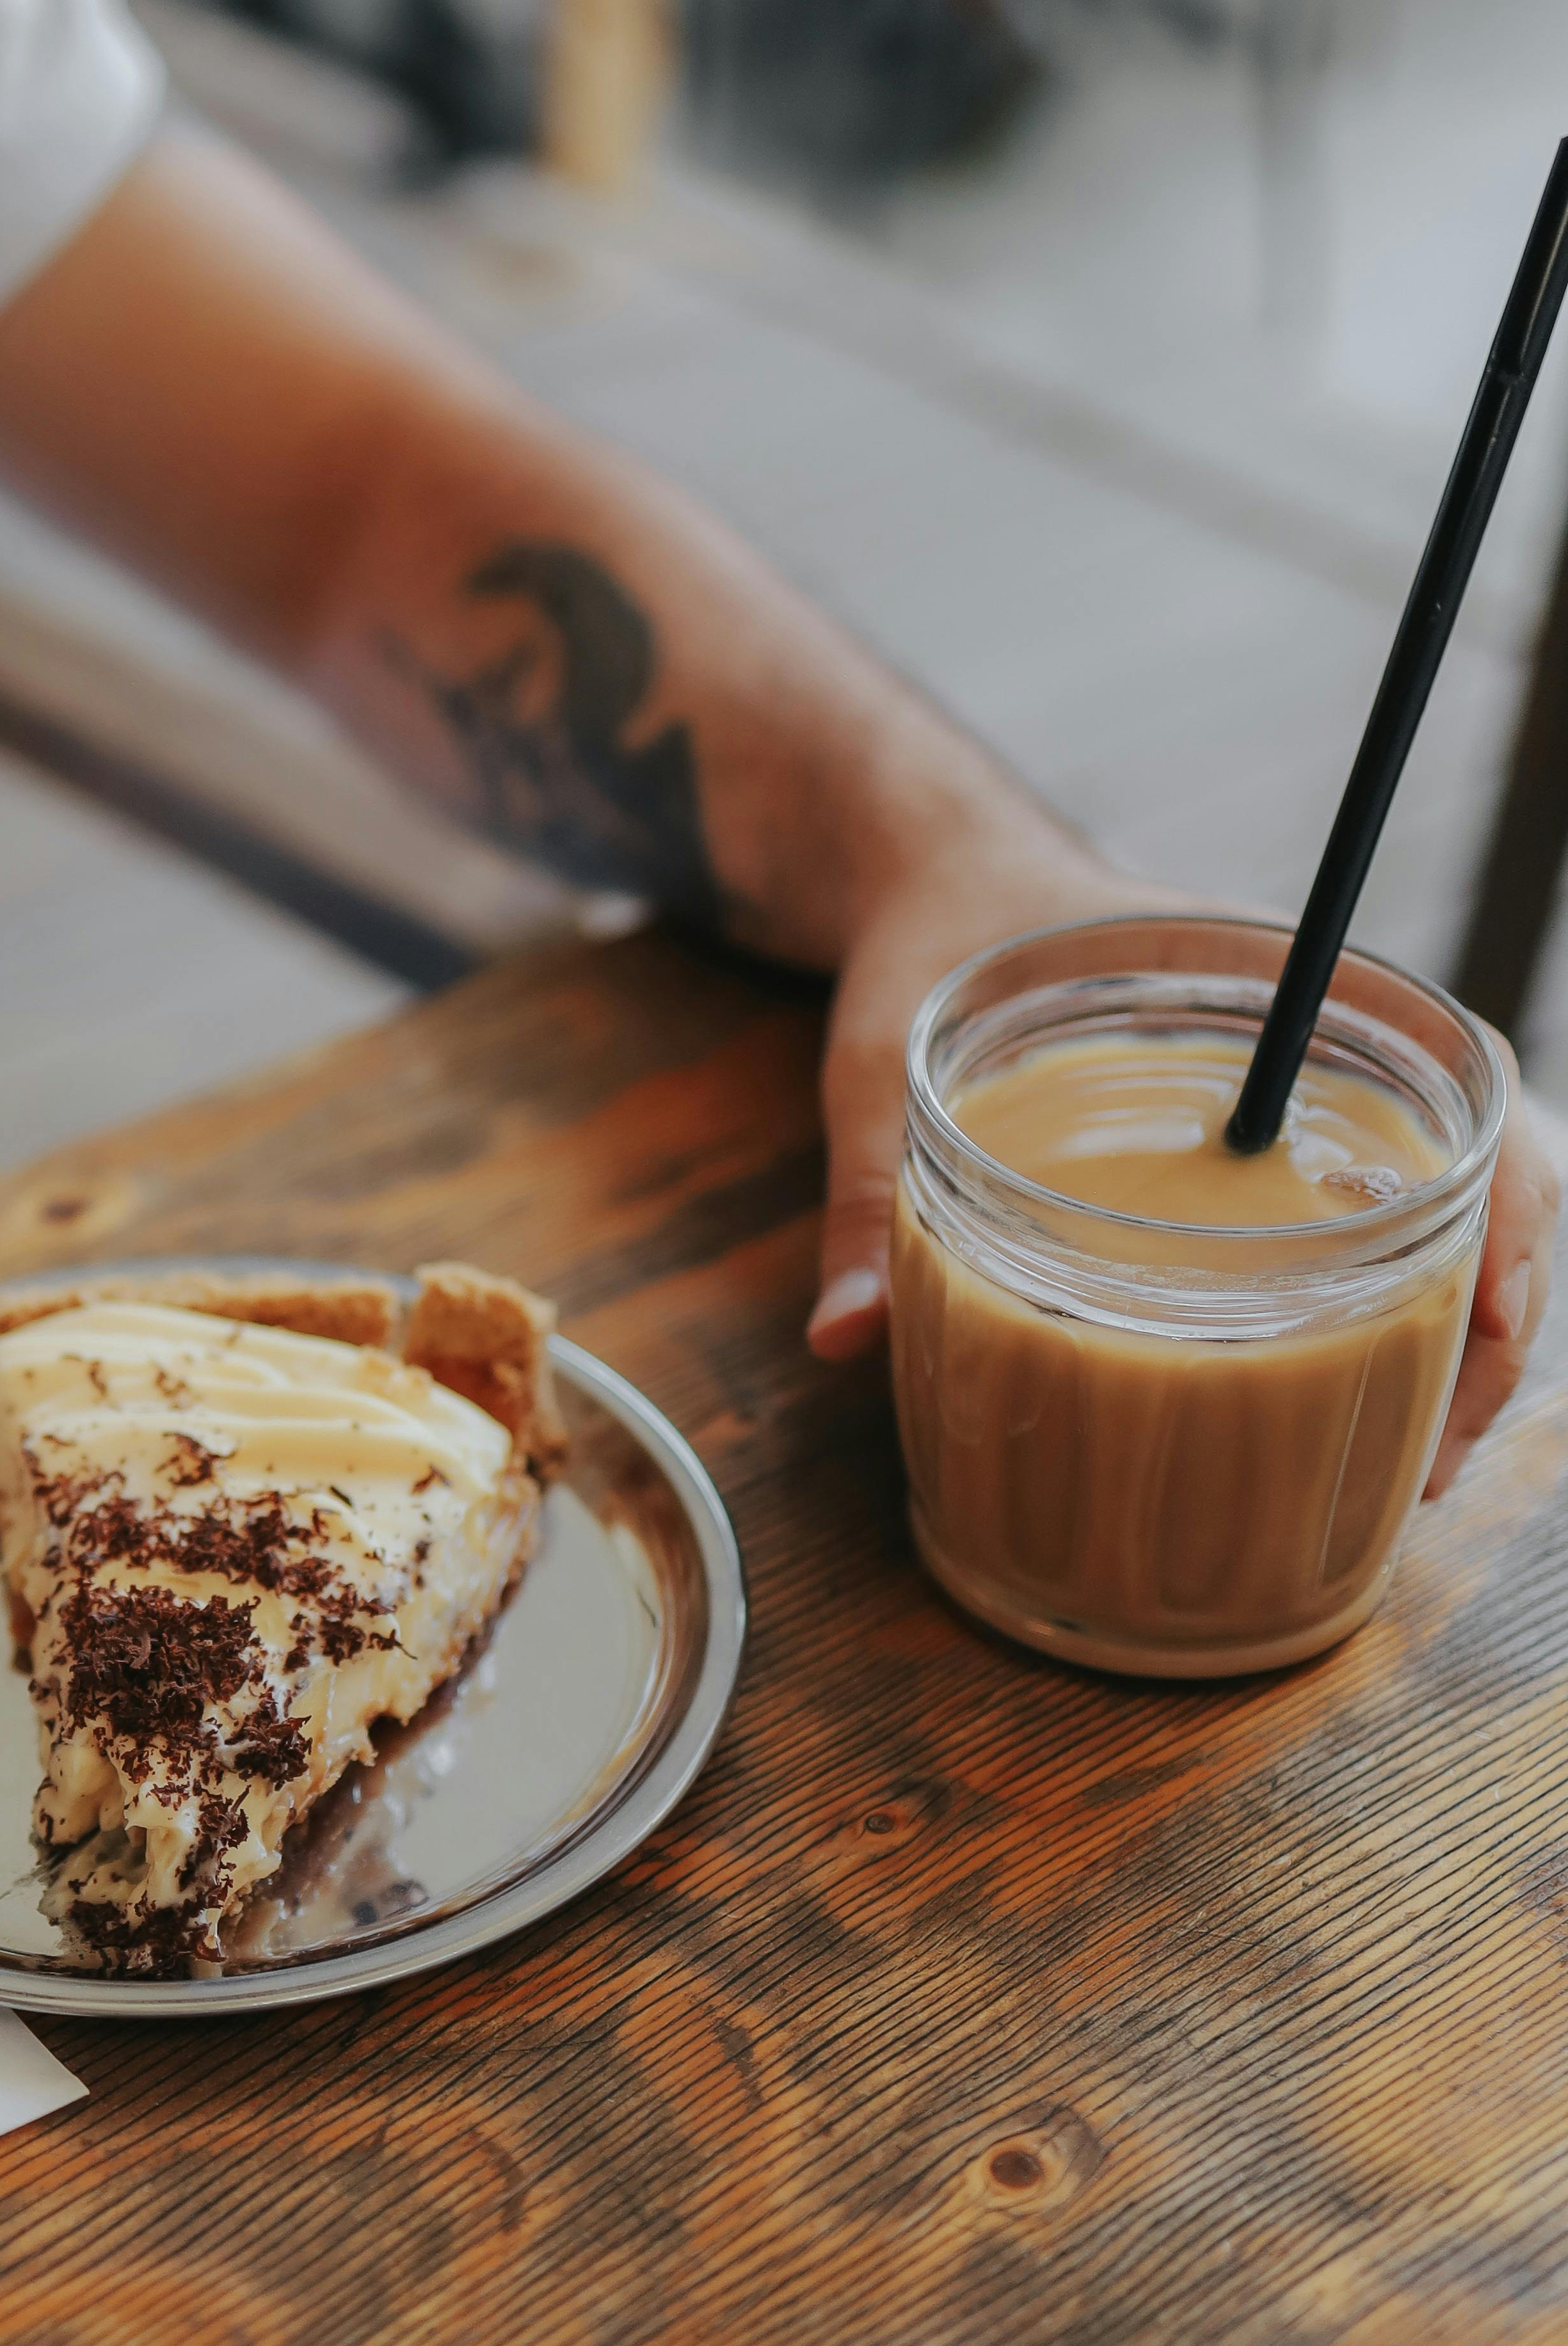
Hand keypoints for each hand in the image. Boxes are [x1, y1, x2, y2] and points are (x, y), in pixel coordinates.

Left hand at [802, 833, 1562, 1503]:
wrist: (932, 880)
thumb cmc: (933, 941)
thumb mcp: (886, 1058)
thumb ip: (867, 1193)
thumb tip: (843, 1337)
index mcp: (1257, 976)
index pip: (1456, 1062)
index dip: (1507, 1184)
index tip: (1495, 1303)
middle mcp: (1309, 1040)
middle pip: (1482, 1164)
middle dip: (1495, 1305)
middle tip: (1443, 1445)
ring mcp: (1300, 1104)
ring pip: (1448, 1211)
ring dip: (1458, 1332)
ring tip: (1422, 1465)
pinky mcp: (1267, 1158)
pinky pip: (1376, 1231)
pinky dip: (1399, 1318)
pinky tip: (1370, 1416)